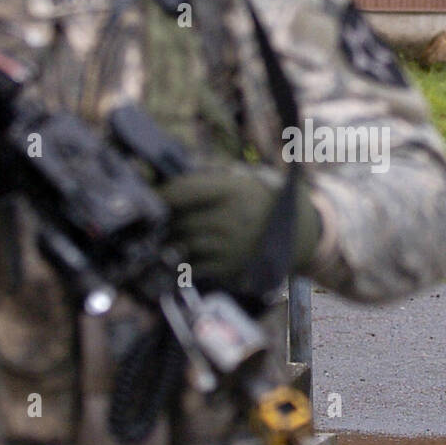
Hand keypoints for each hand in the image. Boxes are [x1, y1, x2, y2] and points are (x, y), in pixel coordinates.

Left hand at [157, 162, 322, 288]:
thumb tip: (169, 178)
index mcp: (233, 190)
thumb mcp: (242, 180)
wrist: (295, 234)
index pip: (185, 191)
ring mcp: (231, 245)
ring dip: (173, 240)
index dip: (162, 194)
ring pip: (184, 244)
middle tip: (158, 218)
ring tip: (171, 234)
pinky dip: (184, 259)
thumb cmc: (259, 201)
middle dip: (166, 220)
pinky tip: (185, 252)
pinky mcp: (230, 267)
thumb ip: (209, 177)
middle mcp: (231, 218)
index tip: (150, 196)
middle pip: (180, 220)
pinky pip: (194, 265)